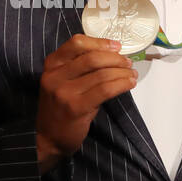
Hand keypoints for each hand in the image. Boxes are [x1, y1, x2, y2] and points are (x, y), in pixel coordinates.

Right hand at [36, 33, 136, 172]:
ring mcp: (64, 92)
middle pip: (92, 58)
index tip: (117, 46)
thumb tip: (112, 54)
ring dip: (123, 72)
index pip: (77, 43)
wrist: (49, 137)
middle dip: (116, 59)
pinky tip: (129, 84)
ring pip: (102, 74)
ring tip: (132, 75)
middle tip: (128, 63)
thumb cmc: (61, 108)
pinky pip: (105, 90)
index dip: (100, 42)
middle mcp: (55, 75)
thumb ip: (79, 67)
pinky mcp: (76, 107)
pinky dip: (121, 84)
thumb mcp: (63, 82)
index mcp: (52, 65)